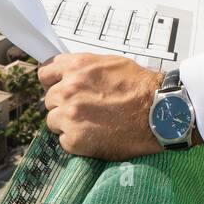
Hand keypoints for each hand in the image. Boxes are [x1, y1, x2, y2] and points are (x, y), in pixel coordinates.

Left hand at [38, 53, 163, 159]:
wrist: (158, 112)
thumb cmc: (140, 87)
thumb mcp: (110, 63)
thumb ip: (83, 68)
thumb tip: (67, 74)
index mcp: (76, 67)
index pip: (45, 74)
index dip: (53, 82)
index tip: (59, 87)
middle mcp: (68, 89)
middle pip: (49, 100)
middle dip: (63, 104)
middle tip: (84, 108)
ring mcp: (70, 115)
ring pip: (53, 121)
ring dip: (67, 123)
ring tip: (91, 123)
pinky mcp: (74, 139)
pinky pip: (64, 140)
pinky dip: (76, 140)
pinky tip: (95, 134)